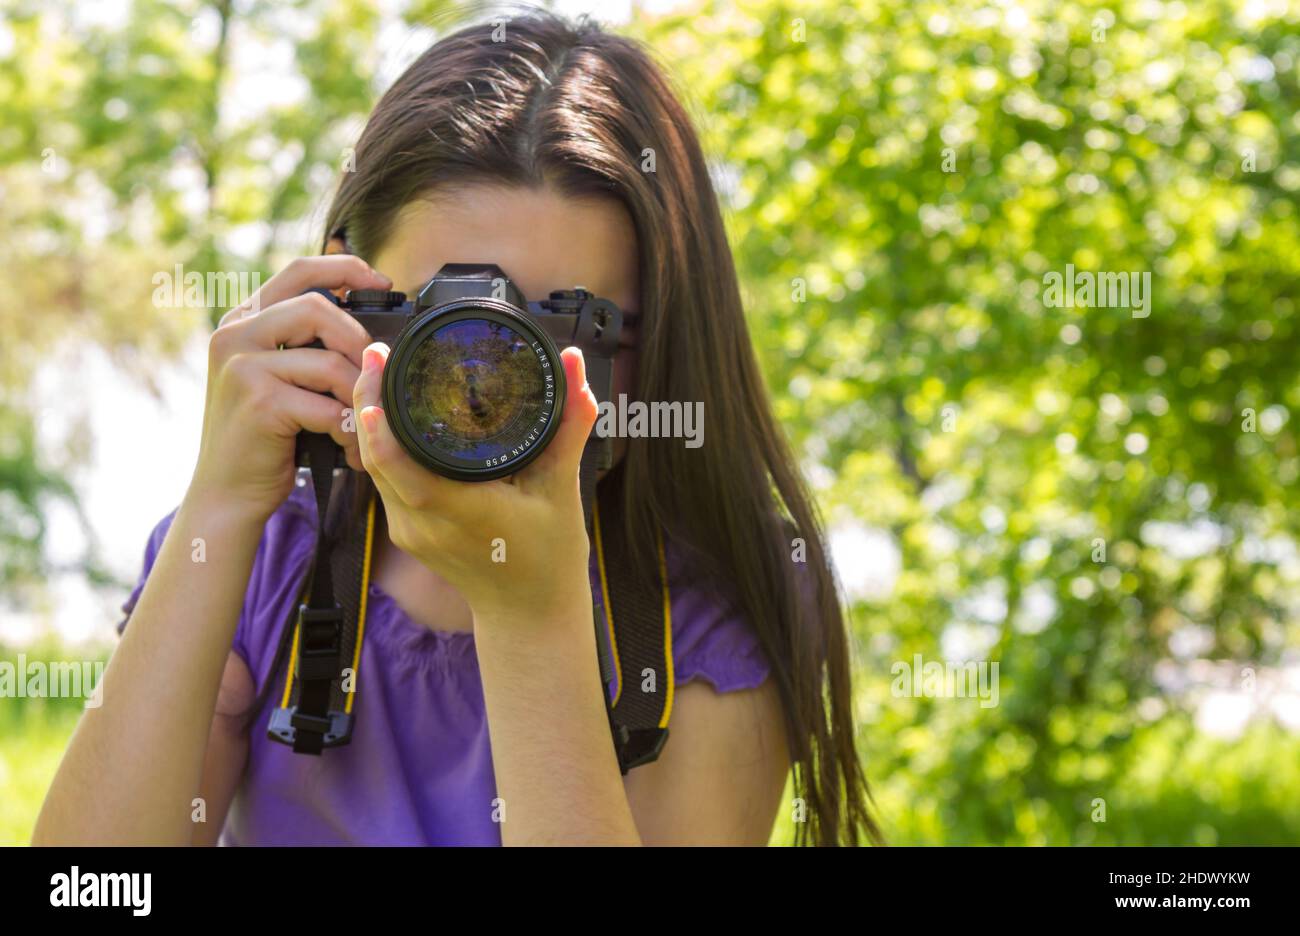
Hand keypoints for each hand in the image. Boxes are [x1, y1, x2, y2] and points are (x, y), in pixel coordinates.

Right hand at [188, 255, 392, 523]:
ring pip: (331, 363)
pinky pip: (329, 406)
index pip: (300, 271)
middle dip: (360, 344)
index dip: (347, 269)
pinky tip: (350, 451)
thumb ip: (308, 346)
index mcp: (241, 320)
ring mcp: (242, 366)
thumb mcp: (278, 379)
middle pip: (320, 309)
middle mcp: (234, 334)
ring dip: (359, 399)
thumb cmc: (265, 438)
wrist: (227, 493)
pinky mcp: (259, 401)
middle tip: (375, 379)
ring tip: (364, 427)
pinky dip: (350, 431)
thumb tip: (373, 331)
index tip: (383, 283)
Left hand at [353, 341, 599, 626]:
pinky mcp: (408, 531)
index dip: (382, 427)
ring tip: (377, 372)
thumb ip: (568, 424)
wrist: (530, 613)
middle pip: (378, 459)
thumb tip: (577, 365)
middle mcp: (426, 524)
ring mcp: (411, 531)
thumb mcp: (563, 488)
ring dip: (369, 420)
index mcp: (463, 513)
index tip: (378, 377)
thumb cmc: (549, 557)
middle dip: (369, 402)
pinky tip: (386, 414)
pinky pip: (383, 480)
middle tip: (376, 353)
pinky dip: (380, 445)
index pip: (404, 469)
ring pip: (374, 468)